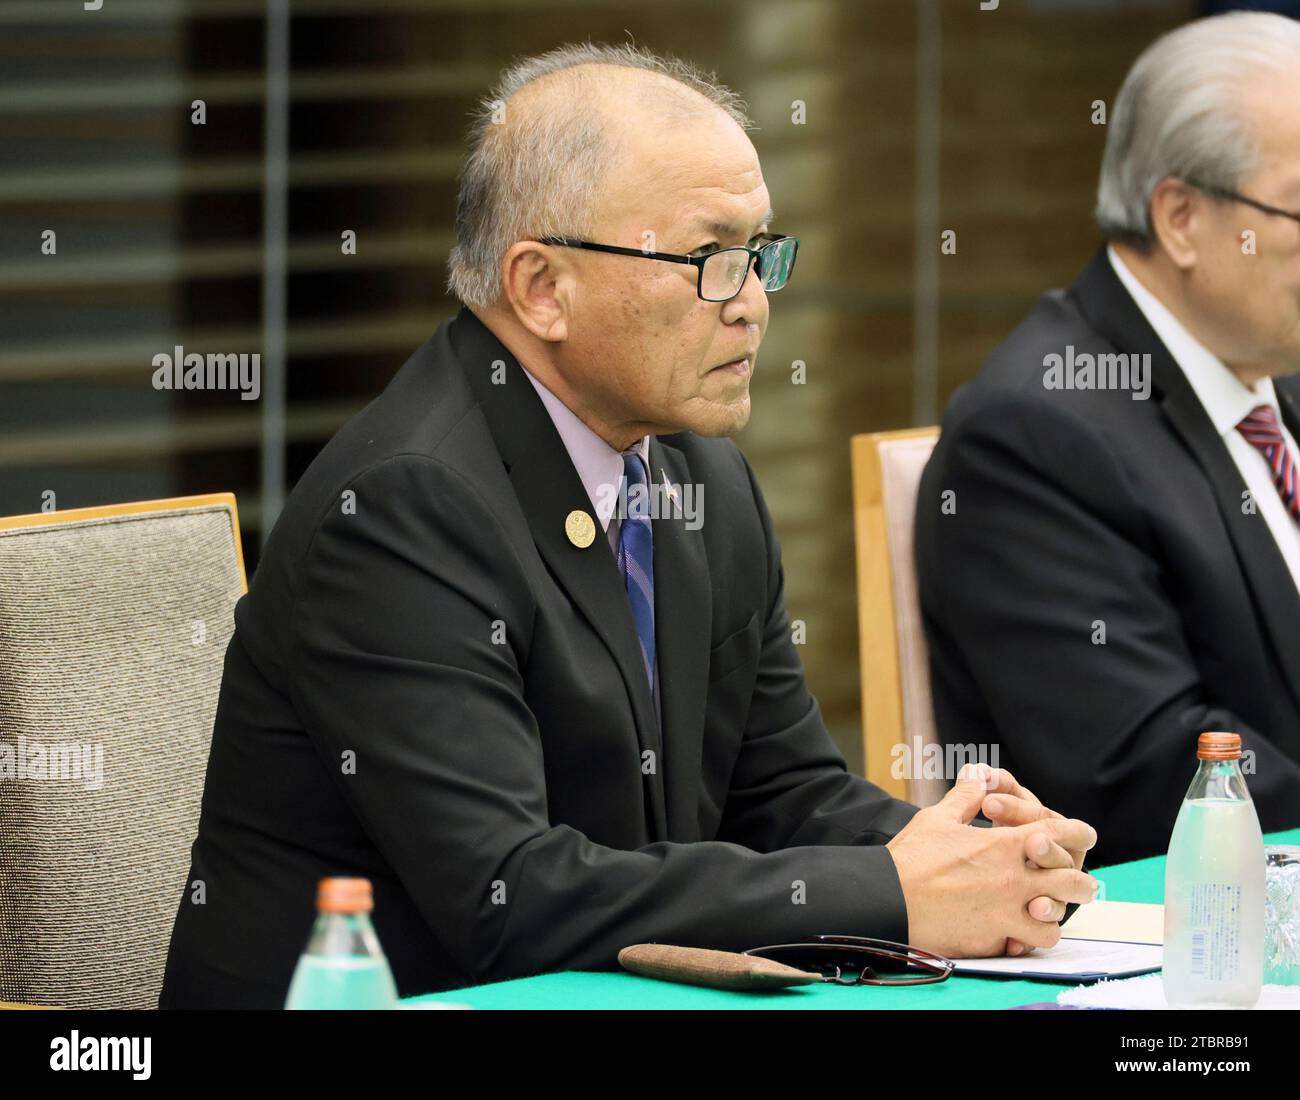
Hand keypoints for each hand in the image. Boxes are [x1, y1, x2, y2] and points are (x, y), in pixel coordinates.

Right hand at [885, 764, 1097, 957]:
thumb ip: (966, 796)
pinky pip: (1023, 945)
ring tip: (1043, 911)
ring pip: (1054, 923)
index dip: (1078, 833)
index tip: (1084, 835)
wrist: (888, 899)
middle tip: (1080, 883)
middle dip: (1081, 882)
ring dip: (1052, 916)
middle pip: (1072, 882)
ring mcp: (1005, 914)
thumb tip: (978, 772)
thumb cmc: (911, 857)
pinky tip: (1014, 932)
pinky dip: (1023, 939)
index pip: (1060, 835)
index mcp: (1004, 846)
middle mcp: (1013, 881)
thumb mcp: (938, 818)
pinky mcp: (991, 941)